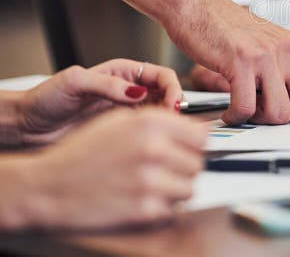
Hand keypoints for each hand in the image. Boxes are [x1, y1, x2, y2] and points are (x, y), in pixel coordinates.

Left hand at [16, 59, 182, 144]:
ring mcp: (128, 112)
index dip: (172, 88)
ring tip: (165, 134)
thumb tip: (138, 91)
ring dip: (168, 123)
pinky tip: (152, 142)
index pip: (162, 76)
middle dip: (175, 107)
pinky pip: (148, 132)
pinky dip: (156, 136)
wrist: (29, 127)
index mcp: (123, 72)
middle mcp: (130, 91)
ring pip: (161, 115)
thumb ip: (107, 84)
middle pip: (167, 95)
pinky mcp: (123, 132)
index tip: (172, 105)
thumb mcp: (74, 83)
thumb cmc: (45, 100)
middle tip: (172, 123)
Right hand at [17, 108, 205, 228]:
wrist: (46, 186)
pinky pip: (172, 209)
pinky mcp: (144, 210)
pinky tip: (142, 200)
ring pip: (190, 186)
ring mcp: (150, 180)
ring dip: (176, 189)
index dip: (195, 144)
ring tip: (154, 185)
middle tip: (165, 170)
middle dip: (184, 166)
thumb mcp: (119, 122)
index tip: (187, 149)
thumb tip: (195, 128)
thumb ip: (159, 121)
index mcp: (149, 122)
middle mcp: (153, 148)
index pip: (201, 134)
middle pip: (198, 161)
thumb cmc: (80, 153)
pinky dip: (162, 208)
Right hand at [169, 0, 289, 124]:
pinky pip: (247, 110)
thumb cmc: (233, 34)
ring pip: (279, 115)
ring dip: (257, 118)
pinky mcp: (242, 62)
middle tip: (261, 104)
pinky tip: (229, 108)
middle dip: (284, 119)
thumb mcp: (273, 49)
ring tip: (242, 101)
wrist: (198, 6)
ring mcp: (269, 57)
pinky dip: (236, 116)